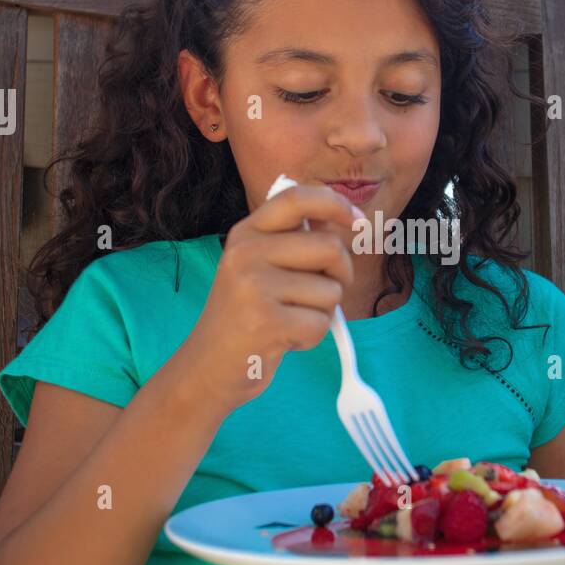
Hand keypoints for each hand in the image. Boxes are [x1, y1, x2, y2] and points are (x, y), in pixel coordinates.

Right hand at [177, 181, 362, 411]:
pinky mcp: (265, 322)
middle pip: (330, 247)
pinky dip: (312, 337)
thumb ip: (292, 242)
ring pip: (331, 290)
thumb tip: (344, 221)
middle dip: (341, 275)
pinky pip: (321, 323)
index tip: (356, 221)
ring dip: (322, 313)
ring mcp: (254, 286)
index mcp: (246, 233)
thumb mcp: (257, 267)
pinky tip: (285, 340)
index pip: (296, 198)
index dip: (334, 203)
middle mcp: (246, 252)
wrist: (207, 367)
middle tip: (319, 294)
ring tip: (289, 321)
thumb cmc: (246, 316)